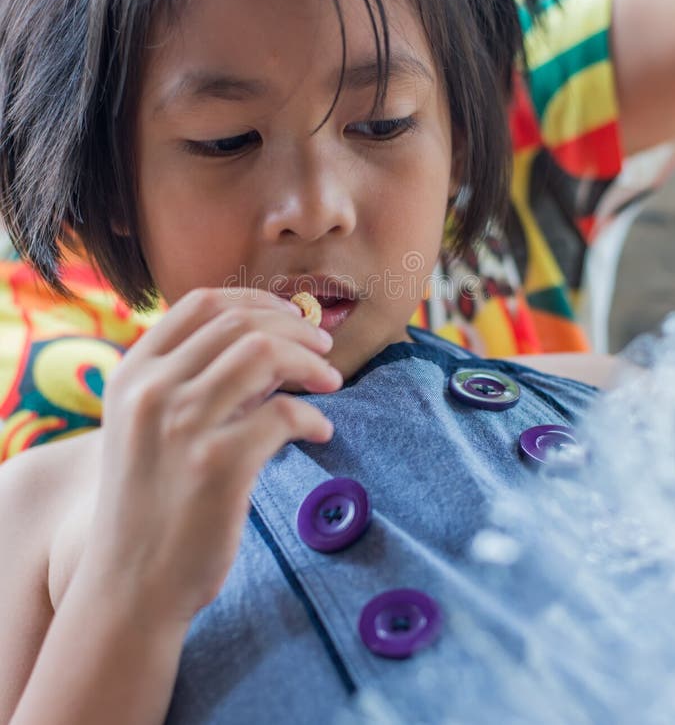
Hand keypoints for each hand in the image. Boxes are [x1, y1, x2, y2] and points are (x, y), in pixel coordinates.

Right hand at [80, 287, 341, 625]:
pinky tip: (320, 432)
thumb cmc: (152, 501)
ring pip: (263, 354)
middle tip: (324, 351)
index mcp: (133, 373)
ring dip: (310, 363)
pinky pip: (284, 414)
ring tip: (330, 382)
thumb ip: (195, 380)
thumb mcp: (150, 426)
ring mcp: (181, 426)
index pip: (203, 303)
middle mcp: (151, 390)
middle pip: (240, 323)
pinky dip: (313, 417)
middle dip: (295, 329)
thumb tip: (273, 344)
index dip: (258, 301)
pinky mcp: (216, 465)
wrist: (132, 585)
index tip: (292, 318)